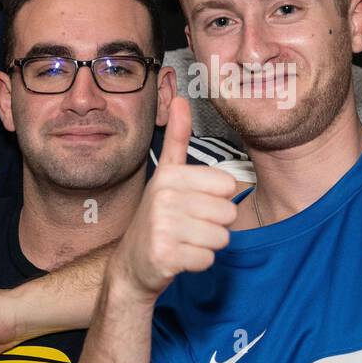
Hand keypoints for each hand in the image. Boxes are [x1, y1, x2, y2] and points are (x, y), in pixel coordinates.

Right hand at [107, 98, 237, 295]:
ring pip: (221, 237)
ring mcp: (162, 228)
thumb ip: (177, 139)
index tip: (194, 203)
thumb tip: (181, 99)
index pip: (227, 185)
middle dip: (215, 224)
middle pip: (228, 213)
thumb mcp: (166, 175)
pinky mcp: (165, 256)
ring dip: (208, 244)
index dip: (217, 199)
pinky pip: (208, 259)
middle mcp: (164, 198)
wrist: (133, 263)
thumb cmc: (158, 217)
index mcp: (170, 176)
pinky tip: (179, 257)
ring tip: (185, 240)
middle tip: (189, 226)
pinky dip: (198, 262)